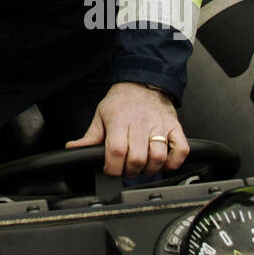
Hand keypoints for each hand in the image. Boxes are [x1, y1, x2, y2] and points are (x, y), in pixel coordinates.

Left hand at [66, 82, 188, 177]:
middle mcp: (140, 123)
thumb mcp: (101, 115)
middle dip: (130, 172)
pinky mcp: (175, 127)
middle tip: (126, 170)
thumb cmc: (121, 102)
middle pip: (137, 158)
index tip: (110, 170)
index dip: (112, 167)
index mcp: (119, 120)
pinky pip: (180, 150)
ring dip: (151, 169)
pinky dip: (174, 162)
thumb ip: (90, 136)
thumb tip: (72, 148)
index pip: (116, 150)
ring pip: (159, 157)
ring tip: (143, 167)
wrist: (143, 82)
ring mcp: (160, 125)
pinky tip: (164, 163)